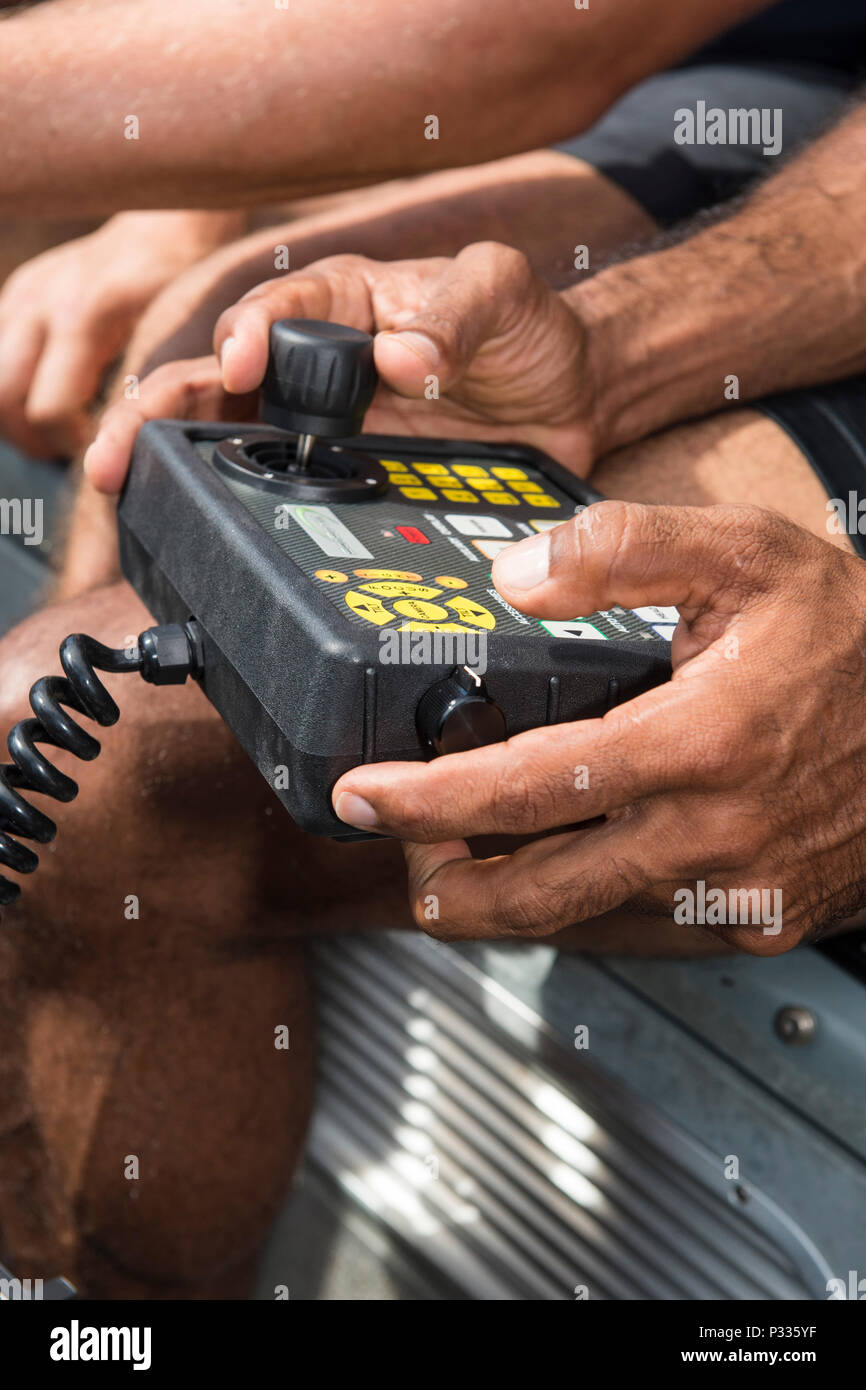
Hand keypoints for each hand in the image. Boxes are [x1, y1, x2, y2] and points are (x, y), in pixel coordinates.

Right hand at [0, 210, 242, 456]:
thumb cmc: (182, 287)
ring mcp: (23, 294)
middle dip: (36, 439)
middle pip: (6, 400)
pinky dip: (14, 386)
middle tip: (72, 452)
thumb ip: (146, 388)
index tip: (101, 450)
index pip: (50, 409)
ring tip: (57, 432)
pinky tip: (50, 397)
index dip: (72, 444)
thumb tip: (131, 444)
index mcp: (84, 317)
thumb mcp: (174, 339)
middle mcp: (42, 302)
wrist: (169, 224)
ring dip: (17, 417)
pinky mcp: (17, 291)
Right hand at [84, 243, 596, 493]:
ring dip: (170, 460)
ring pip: (229, 441)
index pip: (276, 311)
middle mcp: (319, 366)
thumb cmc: (530, 331)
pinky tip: (200, 533)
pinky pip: (279, 499)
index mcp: (346, 303)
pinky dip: (234, 511)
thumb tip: (399, 355)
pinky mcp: (343, 485)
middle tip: (116, 449)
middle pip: (218, 380)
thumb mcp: (505, 295)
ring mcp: (324, 431)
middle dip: (157, 407)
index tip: (239, 361)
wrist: (570, 402)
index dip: (247, 334)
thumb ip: (458, 314)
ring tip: (121, 487)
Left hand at [331, 501, 865, 954]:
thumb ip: (622, 548)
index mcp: (699, 742)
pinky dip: (592, 899)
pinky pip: (646, 924)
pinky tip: (571, 858)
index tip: (362, 798)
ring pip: (588, 917)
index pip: (525, 787)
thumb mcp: (745, 551)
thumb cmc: (853, 637)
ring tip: (470, 853)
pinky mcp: (761, 921)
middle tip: (401, 851)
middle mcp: (715, 835)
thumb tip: (514, 578)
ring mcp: (740, 891)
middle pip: (539, 893)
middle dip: (448, 885)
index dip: (428, 799)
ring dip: (514, 895)